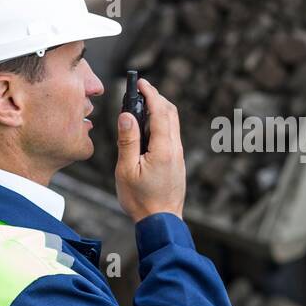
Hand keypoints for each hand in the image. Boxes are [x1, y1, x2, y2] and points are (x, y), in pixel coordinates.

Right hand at [115, 77, 185, 222]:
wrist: (161, 222)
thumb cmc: (141, 200)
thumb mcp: (126, 170)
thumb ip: (127, 141)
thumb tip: (126, 115)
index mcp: (164, 149)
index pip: (160, 112)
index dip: (150, 94)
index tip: (140, 83)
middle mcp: (175, 149)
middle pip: (170, 113)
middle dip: (156, 97)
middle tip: (139, 90)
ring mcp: (178, 155)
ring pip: (173, 123)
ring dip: (159, 109)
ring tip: (141, 105)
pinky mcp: (177, 162)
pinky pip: (171, 135)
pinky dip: (161, 123)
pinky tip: (147, 127)